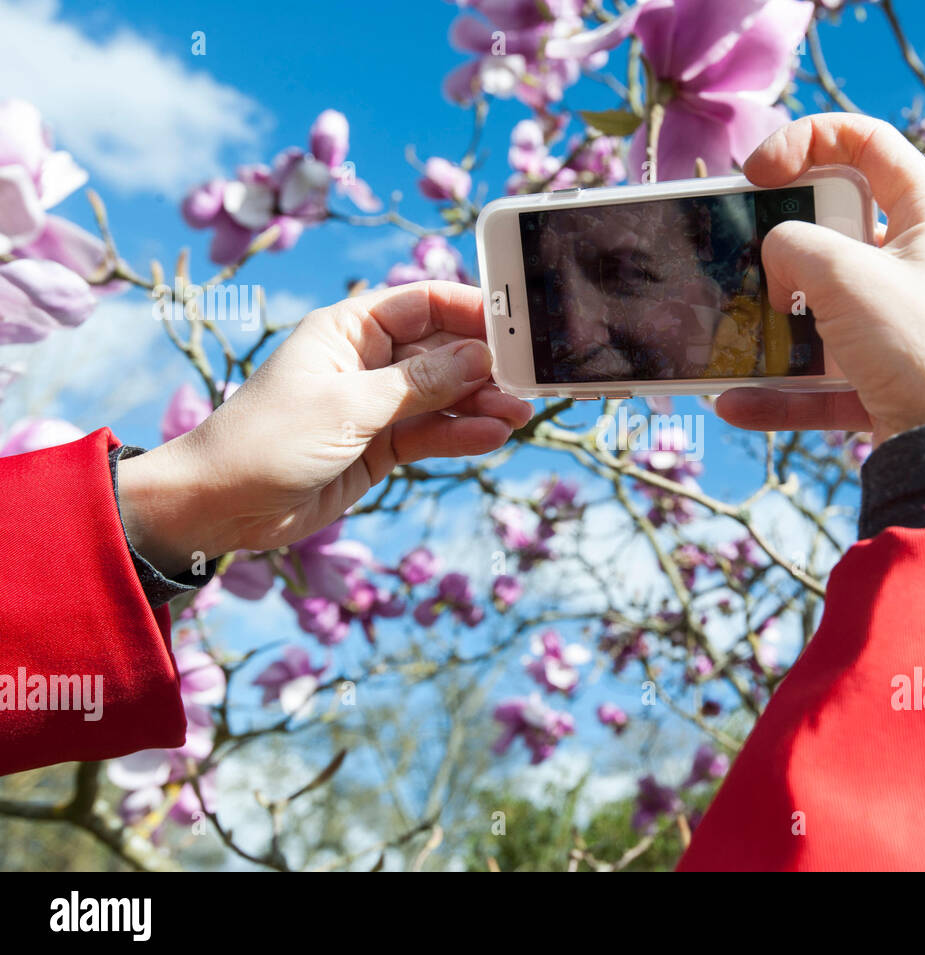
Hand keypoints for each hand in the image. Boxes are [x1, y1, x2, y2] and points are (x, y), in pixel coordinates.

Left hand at [117, 281, 532, 574]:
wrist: (219, 506)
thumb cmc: (268, 441)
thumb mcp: (348, 407)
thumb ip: (419, 384)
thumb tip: (479, 355)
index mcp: (350, 328)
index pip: (424, 303)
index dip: (471, 309)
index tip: (517, 325)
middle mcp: (367, 360)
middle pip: (442, 350)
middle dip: (486, 362)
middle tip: (531, 378)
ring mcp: (377, 405)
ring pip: (444, 395)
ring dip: (481, 402)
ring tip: (520, 414)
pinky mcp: (381, 446)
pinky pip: (432, 432)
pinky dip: (461, 434)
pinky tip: (492, 436)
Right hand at [715, 113, 924, 447]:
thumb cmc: (920, 345)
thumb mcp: (845, 275)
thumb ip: (795, 244)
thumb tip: (776, 253)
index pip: (870, 143)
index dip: (808, 139)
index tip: (758, 172)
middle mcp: (920, 268)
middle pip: (839, 231)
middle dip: (784, 242)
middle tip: (747, 255)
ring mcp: (902, 329)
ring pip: (824, 310)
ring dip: (775, 323)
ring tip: (734, 331)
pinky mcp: (886, 384)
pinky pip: (822, 380)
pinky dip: (779, 391)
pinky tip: (733, 402)